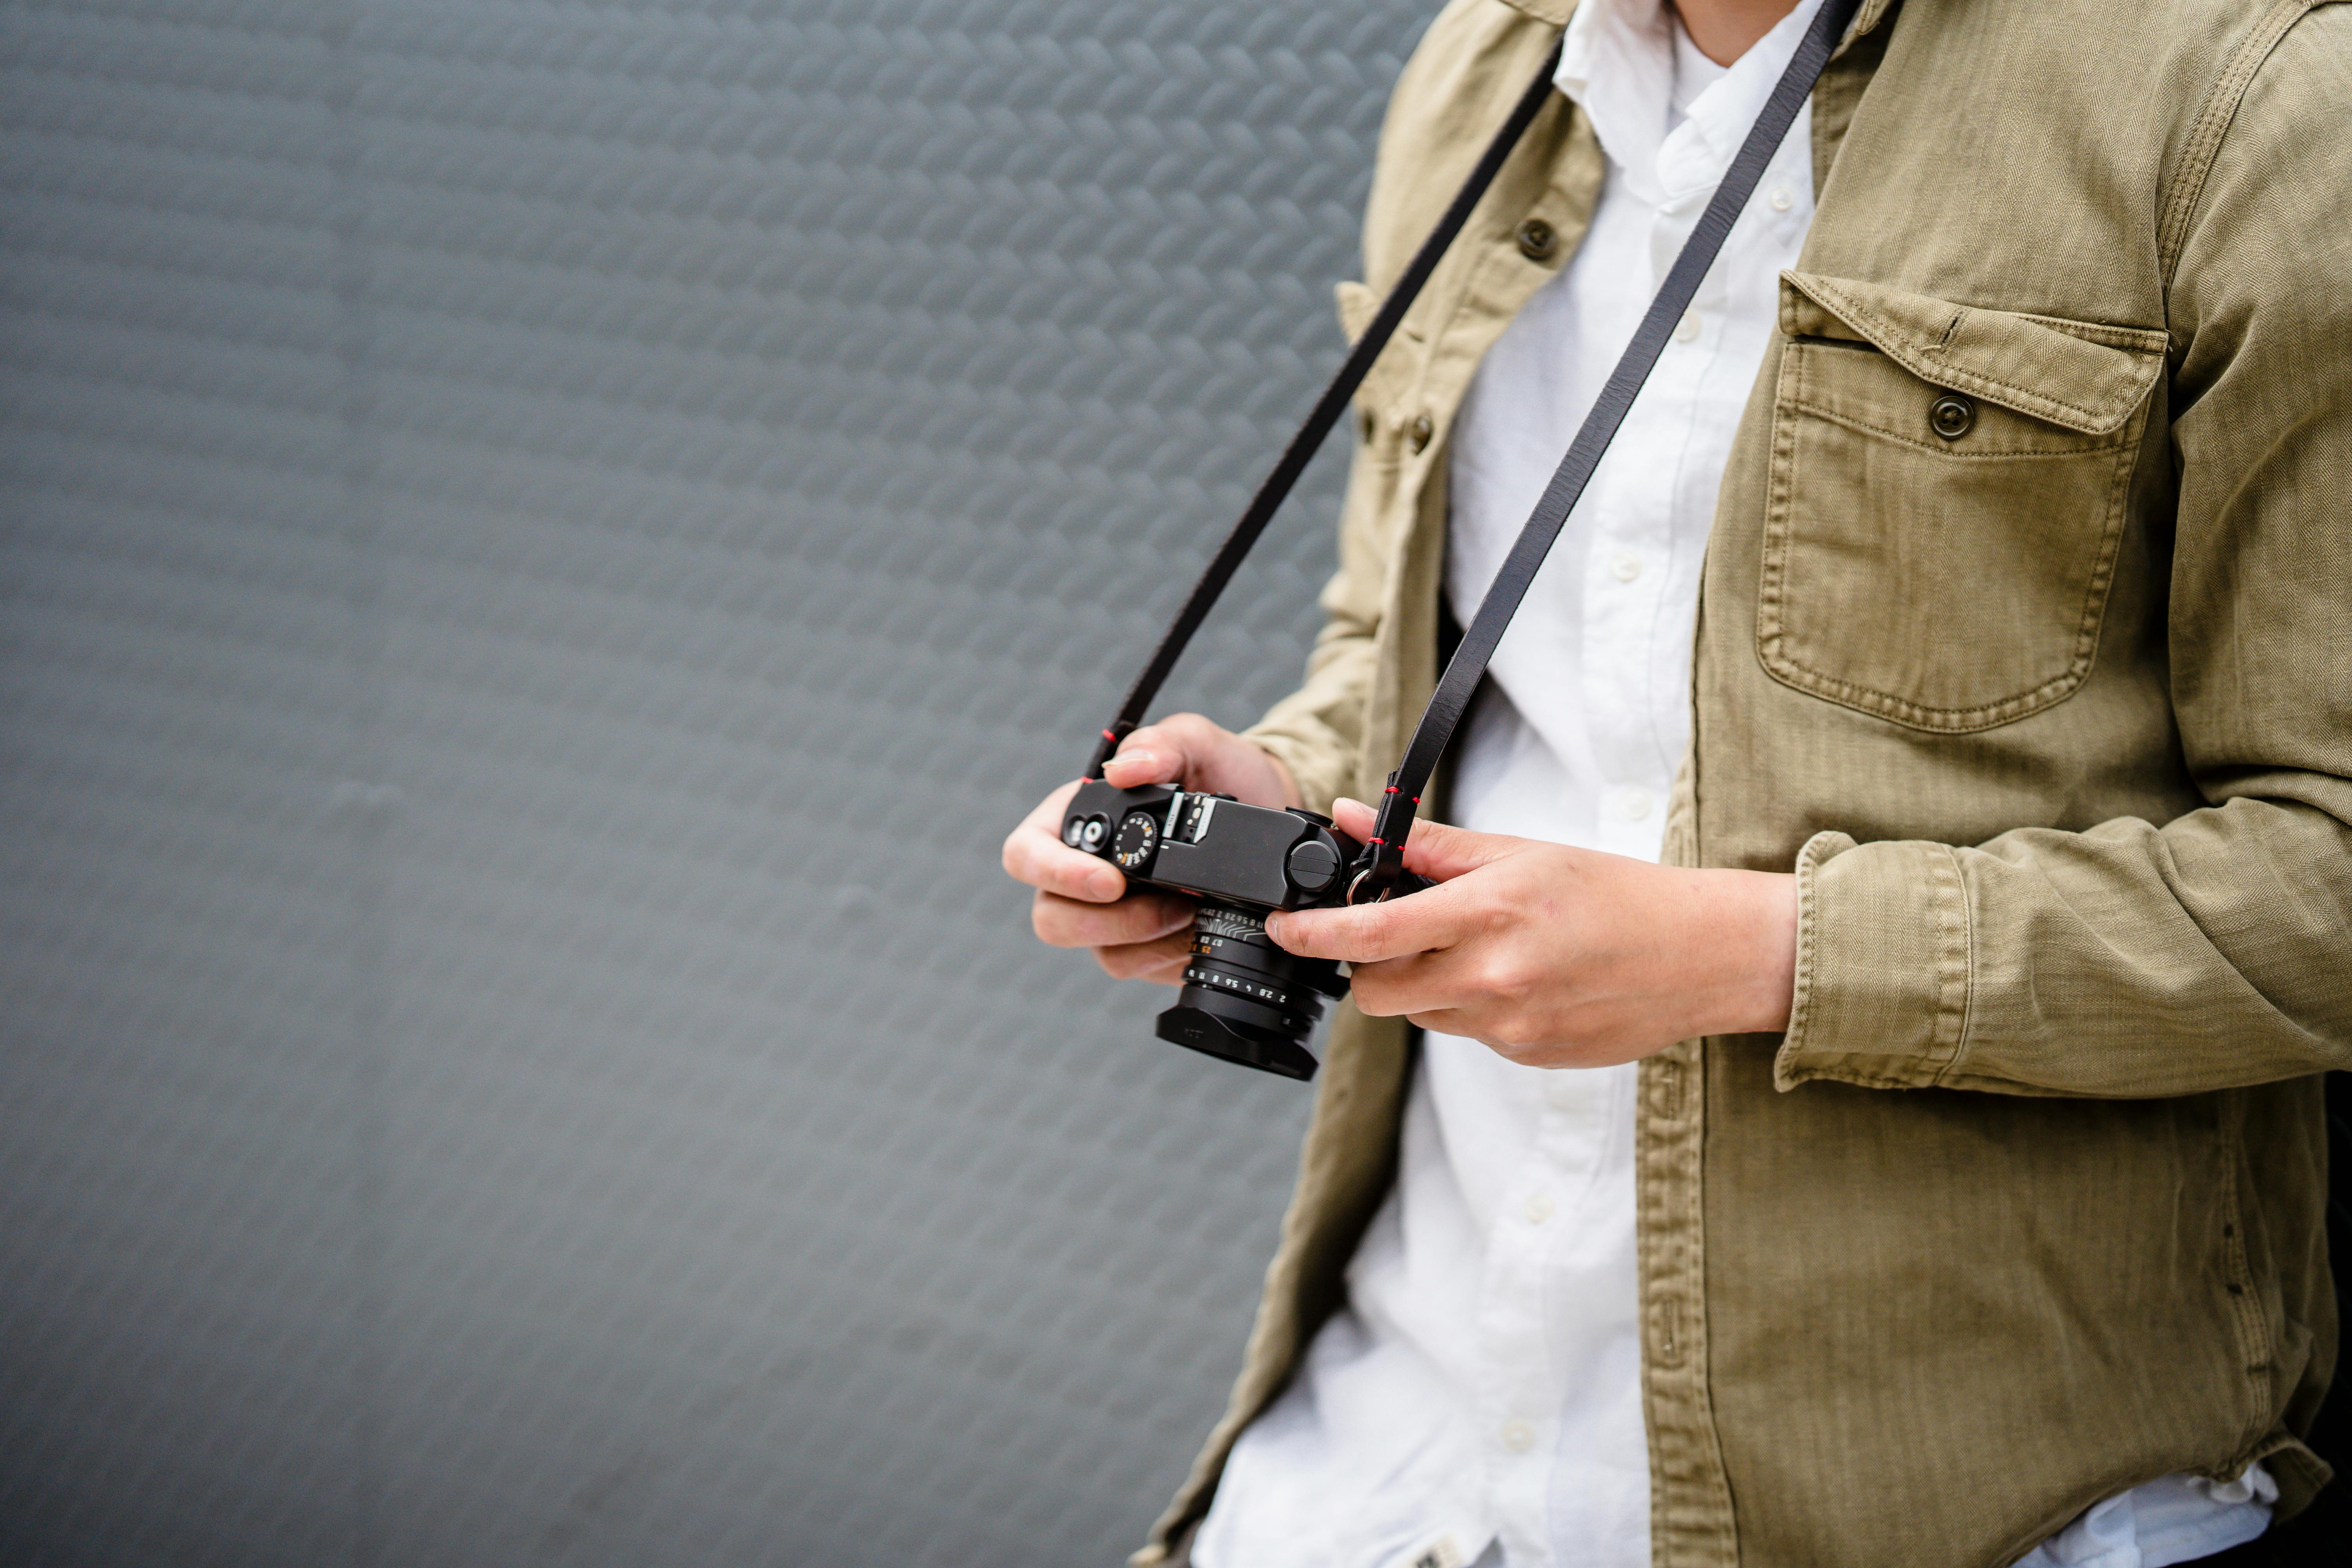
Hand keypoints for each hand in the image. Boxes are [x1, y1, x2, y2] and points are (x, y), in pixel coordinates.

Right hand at [1002, 715, 1298, 984]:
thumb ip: (1159, 746)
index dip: (1057, 874)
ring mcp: (1110, 915)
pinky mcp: (1142, 947)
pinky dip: (1170, 954)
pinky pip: (1138, 967)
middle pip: (1052, 918)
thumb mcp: (1195, 742)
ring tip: (1192, 910)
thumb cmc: (1220, 771)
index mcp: (1074, 821)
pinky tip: (1198, 929)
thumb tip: (1124, 772)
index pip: (1025, 855)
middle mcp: (1080, 872)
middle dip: (1110, 922)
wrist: (1270, 810)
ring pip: (1099, 951)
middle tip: (1170, 904)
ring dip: (1148, 939)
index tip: (1112, 881)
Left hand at [1264, 799, 1797, 1067]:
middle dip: (1370, 965)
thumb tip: (1354, 816)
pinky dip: (1469, 1007)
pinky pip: (1466, 1035)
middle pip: (1377, 992)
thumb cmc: (1613, 895)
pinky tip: (1516, 979)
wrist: (1698, 955)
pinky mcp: (1527, 1057)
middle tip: (1398, 933)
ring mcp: (1510, 1026)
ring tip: (1478, 950)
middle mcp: (1493, 978)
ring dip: (1424, 986)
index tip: (1284, 928)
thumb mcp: (1519, 852)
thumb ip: (1429, 846)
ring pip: (1421, 1015)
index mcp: (1489, 915)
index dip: (1313, 935)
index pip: (1370, 933)